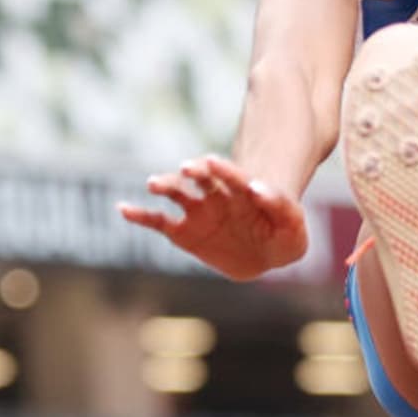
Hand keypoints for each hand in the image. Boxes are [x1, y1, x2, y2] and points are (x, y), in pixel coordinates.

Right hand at [118, 154, 307, 280]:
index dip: (224, 169)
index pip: (231, 174)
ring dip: (166, 185)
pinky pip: (158, 222)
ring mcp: (198, 212)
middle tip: (188, 167)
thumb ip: (281, 205)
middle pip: (201, 176)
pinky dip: (141, 215)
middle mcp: (216, 194)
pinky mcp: (183, 233)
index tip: (213, 163)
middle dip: (194, 170)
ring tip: (154, 184)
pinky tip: (123, 208)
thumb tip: (259, 188)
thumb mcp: (293, 223)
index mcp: (242, 188)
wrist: (267, 253)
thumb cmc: (284, 234)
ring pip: (177, 193)